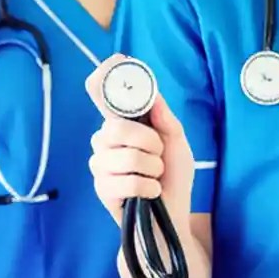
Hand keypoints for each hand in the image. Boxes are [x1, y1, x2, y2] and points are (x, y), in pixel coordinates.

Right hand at [86, 54, 195, 227]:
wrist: (170, 217)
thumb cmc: (172, 178)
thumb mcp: (178, 144)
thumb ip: (166, 120)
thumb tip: (155, 97)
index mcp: (124, 124)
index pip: (105, 97)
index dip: (106, 78)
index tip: (116, 60)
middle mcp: (106, 140)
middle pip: (115, 127)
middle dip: (147, 141)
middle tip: (158, 153)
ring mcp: (100, 164)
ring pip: (125, 156)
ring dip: (151, 168)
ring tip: (154, 176)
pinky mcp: (101, 189)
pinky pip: (125, 181)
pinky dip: (146, 188)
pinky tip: (148, 193)